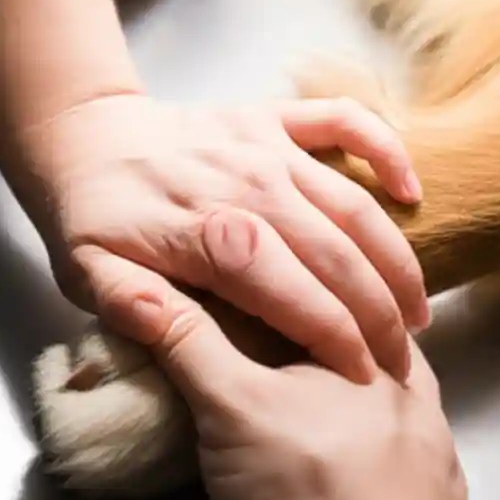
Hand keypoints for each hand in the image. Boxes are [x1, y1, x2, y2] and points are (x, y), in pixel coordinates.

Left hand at [26, 94, 428, 382]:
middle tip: (401, 364)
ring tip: (416, 313)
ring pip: (355, 205)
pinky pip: (346, 122)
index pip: (295, 296)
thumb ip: (125, 304)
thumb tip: (159, 321)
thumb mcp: (87, 277)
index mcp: (207, 234)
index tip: (364, 379)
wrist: (84, 141)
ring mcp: (266, 147)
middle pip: (338, 257)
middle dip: (381, 316)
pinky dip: (386, 150)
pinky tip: (413, 193)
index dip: (338, 340)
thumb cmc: (91, 223)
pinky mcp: (275, 120)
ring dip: (395, 261)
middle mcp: (248, 186)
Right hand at [124, 288, 469, 499]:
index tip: (251, 298)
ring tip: (307, 419)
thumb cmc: (301, 496)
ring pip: (388, 410)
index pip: (334, 299)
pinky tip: (348, 475)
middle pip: (363, 352)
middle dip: (324, 349)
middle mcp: (419, 397)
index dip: (289, 293)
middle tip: (274, 358)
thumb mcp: (229, 406)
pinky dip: (375, 460)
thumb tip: (145, 286)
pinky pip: (405, 464)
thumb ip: (191, 341)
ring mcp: (436, 454)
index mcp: (377, 354)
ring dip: (353, 406)